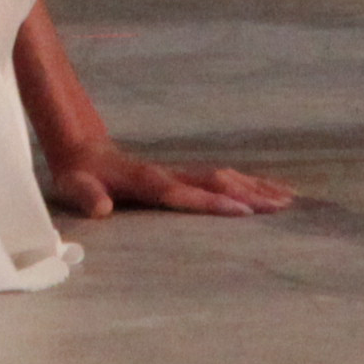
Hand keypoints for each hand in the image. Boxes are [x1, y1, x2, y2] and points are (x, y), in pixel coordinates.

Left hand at [47, 138, 302, 222]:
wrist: (84, 151)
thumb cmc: (80, 178)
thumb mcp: (74, 187)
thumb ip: (87, 197)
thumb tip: (101, 208)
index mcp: (148, 182)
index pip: (185, 193)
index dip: (212, 202)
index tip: (244, 211)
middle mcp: (170, 174)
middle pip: (216, 181)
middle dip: (250, 194)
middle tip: (283, 207)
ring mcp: (180, 171)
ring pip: (226, 176)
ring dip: (256, 187)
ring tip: (289, 199)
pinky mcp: (185, 174)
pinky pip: (223, 177)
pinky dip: (249, 182)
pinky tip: (269, 190)